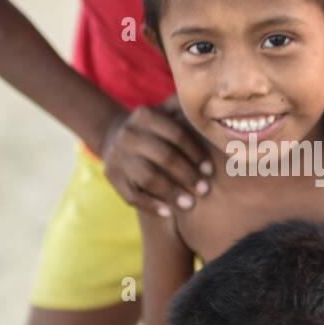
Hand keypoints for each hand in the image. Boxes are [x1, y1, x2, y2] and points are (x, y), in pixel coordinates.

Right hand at [101, 95, 212, 215]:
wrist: (115, 138)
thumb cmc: (155, 130)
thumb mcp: (166, 113)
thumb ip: (184, 111)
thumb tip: (212, 115)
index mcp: (145, 115)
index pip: (177, 134)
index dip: (196, 153)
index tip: (210, 170)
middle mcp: (128, 134)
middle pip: (164, 157)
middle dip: (188, 175)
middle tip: (205, 190)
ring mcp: (117, 156)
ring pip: (148, 178)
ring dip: (172, 193)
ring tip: (190, 204)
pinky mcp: (111, 176)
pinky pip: (133, 196)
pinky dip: (152, 206)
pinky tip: (170, 213)